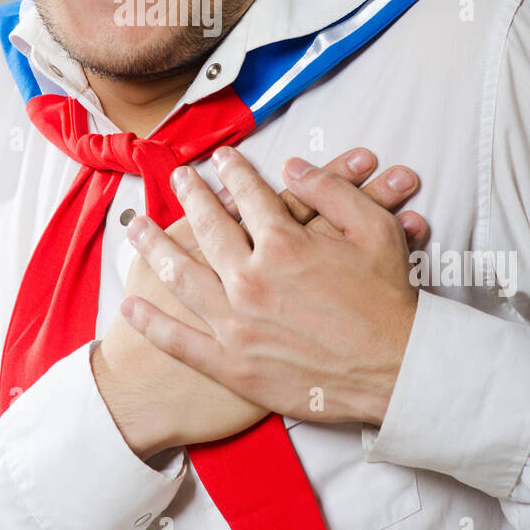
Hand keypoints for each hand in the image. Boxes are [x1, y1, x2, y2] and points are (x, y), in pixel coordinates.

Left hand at [119, 147, 421, 429]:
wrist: (397, 371)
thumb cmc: (388, 300)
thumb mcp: (373, 229)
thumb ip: (330, 190)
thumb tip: (292, 166)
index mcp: (283, 244)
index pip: (248, 195)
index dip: (233, 171)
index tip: (221, 158)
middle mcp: (251, 279)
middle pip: (207, 227)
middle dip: (190, 196)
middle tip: (177, 179)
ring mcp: (237, 324)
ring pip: (182, 276)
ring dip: (155, 247)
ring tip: (137, 227)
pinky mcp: (233, 365)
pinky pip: (180, 341)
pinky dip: (152, 322)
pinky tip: (133, 303)